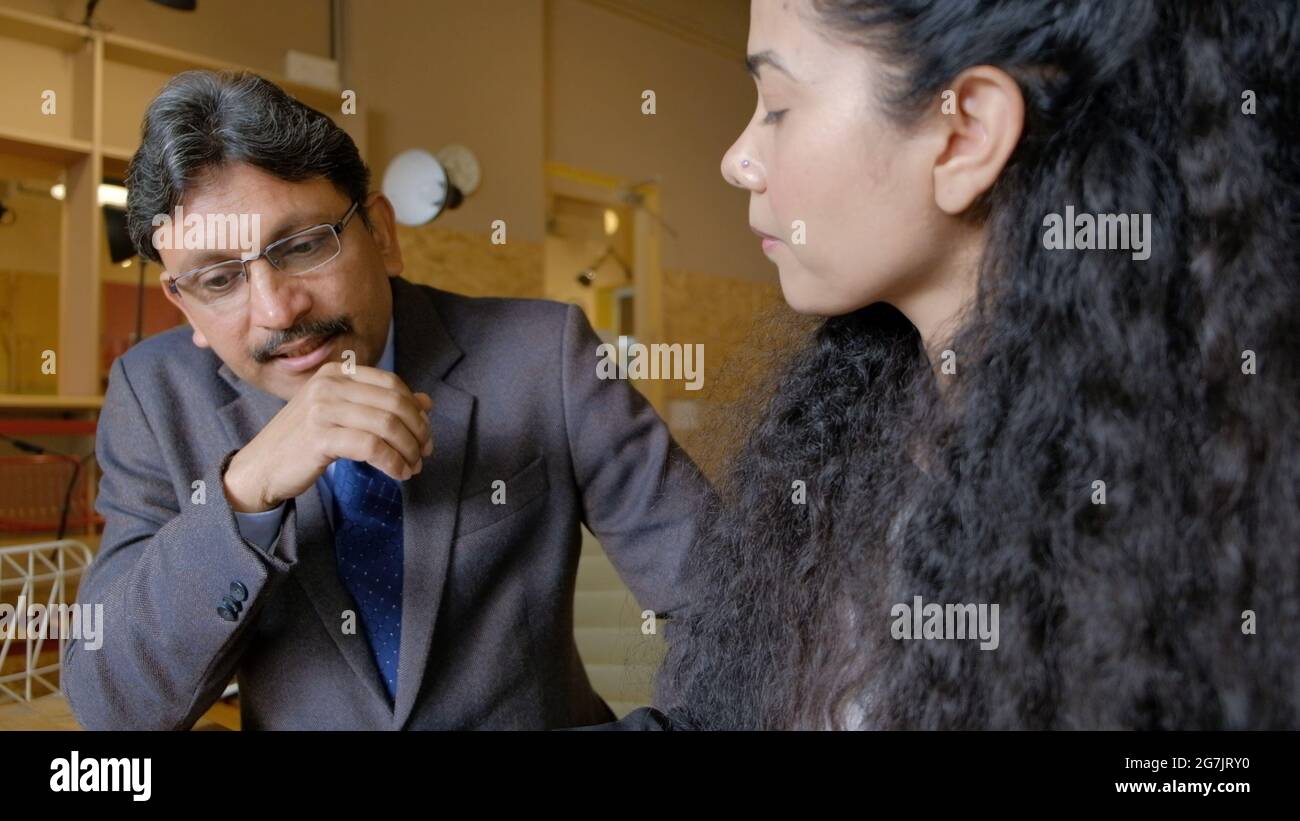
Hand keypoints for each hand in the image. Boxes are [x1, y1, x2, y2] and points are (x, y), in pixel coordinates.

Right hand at [223, 362, 433, 511]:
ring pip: (387, 425)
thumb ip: (381, 404)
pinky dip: (392, 462)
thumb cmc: (305, 440)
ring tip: (412, 467)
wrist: (261, 466)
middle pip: (394, 403)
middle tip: (424, 453)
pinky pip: (372, 447)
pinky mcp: (320, 436)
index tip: (425, 434)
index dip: (415, 410)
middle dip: (417, 431)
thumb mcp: (344, 414)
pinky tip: (398, 473)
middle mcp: (329, 384)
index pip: (392, 384)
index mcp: (337, 373)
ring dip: (408, 450)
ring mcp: (322, 408)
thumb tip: (427, 402)